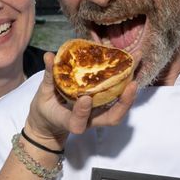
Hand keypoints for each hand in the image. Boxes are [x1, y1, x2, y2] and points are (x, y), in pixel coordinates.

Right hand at [22, 53, 137, 149]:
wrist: (51, 123)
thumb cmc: (47, 110)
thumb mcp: (42, 96)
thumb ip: (47, 77)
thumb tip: (49, 56)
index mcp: (70, 122)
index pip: (77, 123)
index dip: (82, 112)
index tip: (84, 98)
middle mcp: (89, 120)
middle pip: (112, 118)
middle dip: (124, 102)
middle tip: (131, 82)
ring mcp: (99, 114)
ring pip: (119, 107)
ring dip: (130, 88)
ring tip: (136, 62)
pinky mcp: (103, 106)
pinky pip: (119, 97)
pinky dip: (125, 81)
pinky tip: (130, 61)